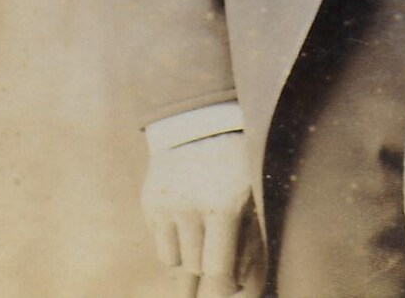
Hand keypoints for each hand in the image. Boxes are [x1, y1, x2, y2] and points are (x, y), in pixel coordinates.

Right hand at [141, 132, 262, 294]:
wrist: (202, 123)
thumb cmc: (238, 166)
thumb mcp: (254, 198)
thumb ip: (253, 246)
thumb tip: (244, 293)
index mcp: (225, 204)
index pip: (217, 272)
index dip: (221, 291)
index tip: (226, 293)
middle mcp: (191, 206)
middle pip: (196, 269)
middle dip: (207, 279)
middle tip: (215, 277)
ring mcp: (166, 206)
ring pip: (176, 264)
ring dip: (192, 261)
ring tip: (205, 238)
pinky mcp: (150, 205)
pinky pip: (162, 247)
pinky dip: (175, 247)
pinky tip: (188, 225)